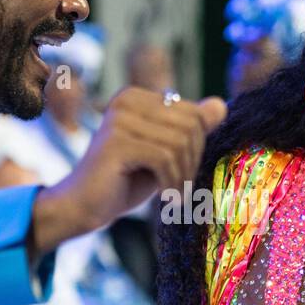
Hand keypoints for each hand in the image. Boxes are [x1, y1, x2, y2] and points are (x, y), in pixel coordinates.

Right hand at [30, 87, 225, 254]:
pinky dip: (171, 182)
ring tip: (172, 194)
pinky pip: (164, 159)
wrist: (84, 206)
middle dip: (192, 161)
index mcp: (137, 97)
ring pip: (179, 143)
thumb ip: (191, 128)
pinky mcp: (117, 141)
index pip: (193, 114)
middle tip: (181, 187)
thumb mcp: (165, 153)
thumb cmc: (125, 181)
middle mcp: (127, 100)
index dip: (198, 147)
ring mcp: (120, 119)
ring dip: (182, 176)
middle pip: (190, 126)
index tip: (184, 173)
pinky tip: (165, 198)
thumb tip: (221, 105)